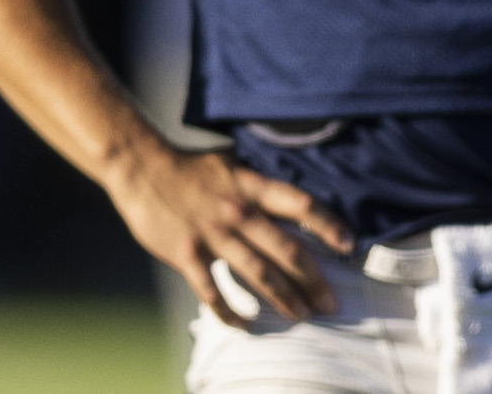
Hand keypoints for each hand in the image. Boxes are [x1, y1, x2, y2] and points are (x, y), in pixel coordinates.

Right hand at [104, 144, 353, 327]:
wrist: (143, 168)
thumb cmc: (192, 168)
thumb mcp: (234, 167)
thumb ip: (261, 188)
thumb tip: (293, 205)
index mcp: (254, 188)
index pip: (301, 206)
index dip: (329, 226)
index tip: (349, 245)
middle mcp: (239, 212)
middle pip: (286, 250)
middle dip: (313, 280)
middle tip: (330, 303)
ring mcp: (213, 235)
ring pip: (257, 274)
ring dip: (283, 298)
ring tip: (301, 315)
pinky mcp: (187, 254)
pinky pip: (212, 290)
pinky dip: (230, 311)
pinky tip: (244, 324)